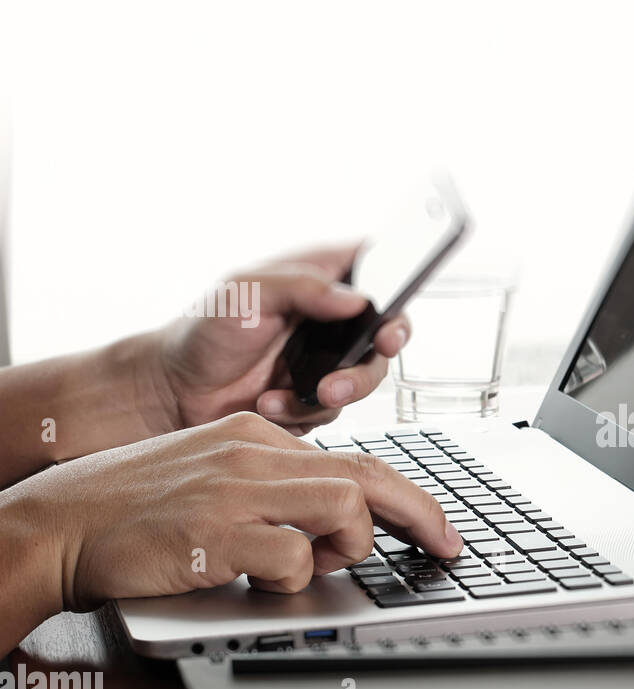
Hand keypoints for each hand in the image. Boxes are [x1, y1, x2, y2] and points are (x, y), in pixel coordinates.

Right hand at [15, 412, 461, 614]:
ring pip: (342, 505)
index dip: (406, 498)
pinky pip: (292, 556)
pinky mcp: (213, 532)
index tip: (437, 528)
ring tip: (319, 563)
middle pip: (365, 475)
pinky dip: (293, 578)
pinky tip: (263, 581)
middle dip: (419, 515)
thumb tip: (331, 525)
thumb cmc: (134, 511)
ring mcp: (233, 489)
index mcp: (254, 435)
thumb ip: (272, 490)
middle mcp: (251, 452)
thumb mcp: (213, 479)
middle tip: (446, 547)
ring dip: (348, 545)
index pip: (353, 458)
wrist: (57, 524)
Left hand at [154, 246, 411, 435]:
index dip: (397, 286)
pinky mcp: (315, 397)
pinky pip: (334, 409)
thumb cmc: (202, 332)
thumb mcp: (246, 293)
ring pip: (366, 378)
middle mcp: (329, 319)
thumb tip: (355, 299)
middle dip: (378, 354)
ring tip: (306, 394)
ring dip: (340, 390)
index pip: (375, 268)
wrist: (173, 392)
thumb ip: (301, 287)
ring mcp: (326, 361)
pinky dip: (306, 411)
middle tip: (367, 360)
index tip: (391, 314)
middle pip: (385, 332)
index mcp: (317, 278)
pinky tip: (271, 404)